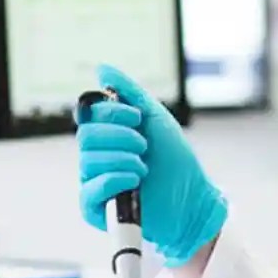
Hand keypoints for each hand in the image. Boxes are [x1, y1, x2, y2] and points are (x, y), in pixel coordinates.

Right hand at [77, 64, 227, 265]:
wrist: (192, 198)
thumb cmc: (175, 160)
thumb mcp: (155, 117)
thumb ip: (129, 92)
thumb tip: (102, 68)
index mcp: (106, 134)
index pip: (87, 115)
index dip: (110, 114)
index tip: (137, 118)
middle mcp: (96, 156)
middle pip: (85, 136)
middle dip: (120, 138)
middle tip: (144, 146)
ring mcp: (94, 182)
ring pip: (88, 161)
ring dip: (123, 160)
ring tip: (144, 168)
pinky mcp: (95, 209)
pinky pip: (89, 190)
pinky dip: (114, 181)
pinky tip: (134, 182)